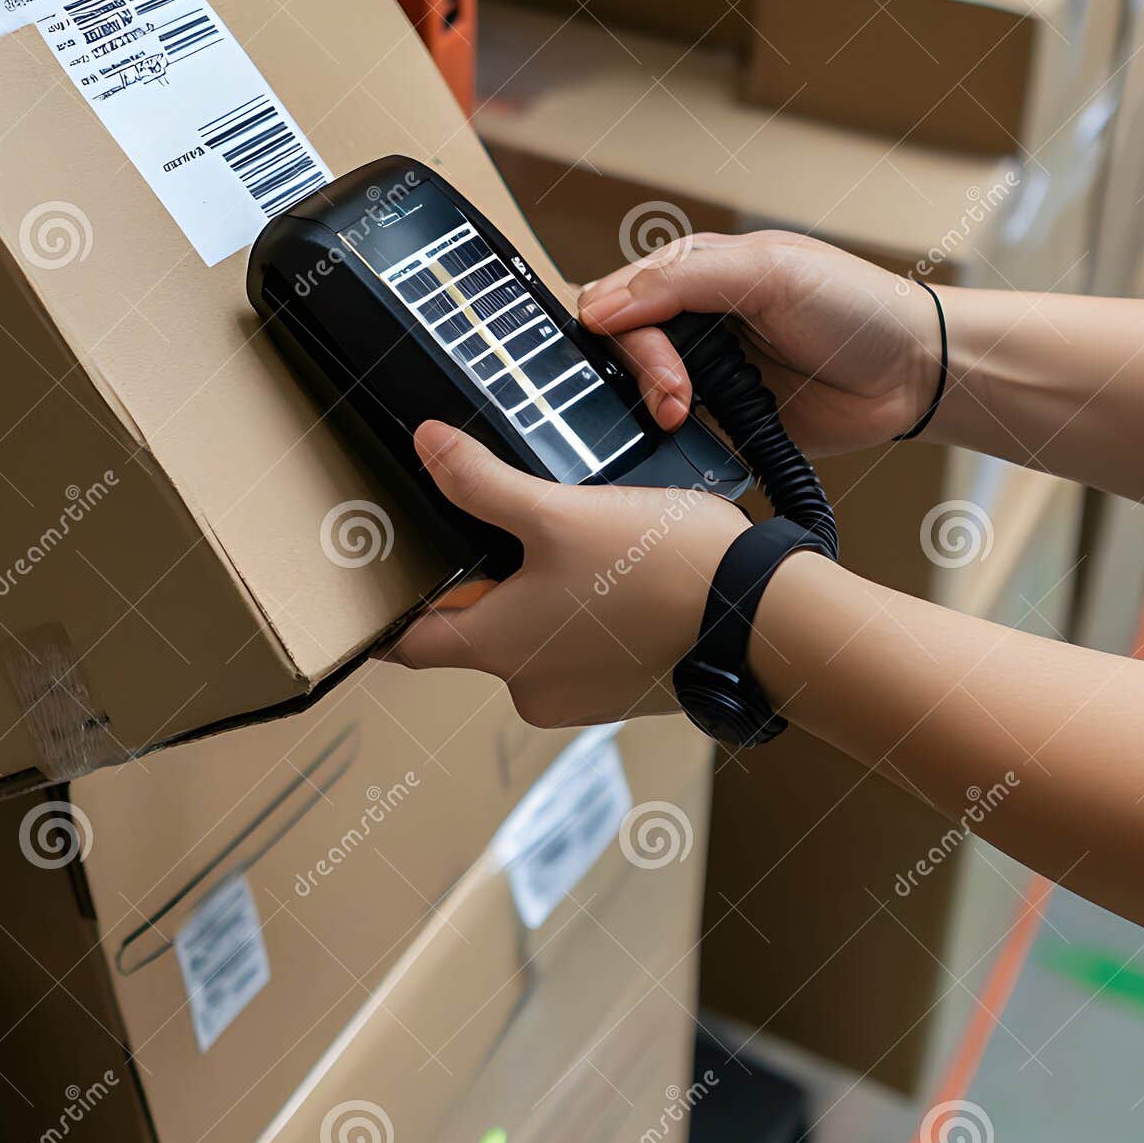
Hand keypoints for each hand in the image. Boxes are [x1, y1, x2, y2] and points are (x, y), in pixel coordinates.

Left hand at [389, 421, 744, 727]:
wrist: (760, 618)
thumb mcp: (559, 512)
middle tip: (512, 529)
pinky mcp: (626, 691)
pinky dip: (589, 614)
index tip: (383, 589)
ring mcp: (582, 697)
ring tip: (578, 543)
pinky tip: (620, 574)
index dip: (393, 612)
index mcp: (500, 647)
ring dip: (545, 595)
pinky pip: (585, 647)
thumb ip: (483, 483)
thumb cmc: (661, 570)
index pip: (413, 643)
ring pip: (538, 635)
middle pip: (480, 630)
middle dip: (493, 582)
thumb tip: (427, 446)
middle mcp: (532, 687)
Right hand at [577, 232, 941, 455]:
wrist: (914, 374)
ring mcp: (708, 371)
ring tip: (685, 418)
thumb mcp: (769, 272)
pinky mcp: (725, 419)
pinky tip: (688, 438)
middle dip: (641, 372)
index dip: (622, 328)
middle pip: (622, 345)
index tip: (654, 362)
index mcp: (697, 270)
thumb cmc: (857, 307)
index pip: (620, 294)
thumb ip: (682, 281)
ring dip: (651, 406)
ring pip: (637, 391)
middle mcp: (696, 319)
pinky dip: (671, 439)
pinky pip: (673, 433)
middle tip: (677, 397)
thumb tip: (598, 308)